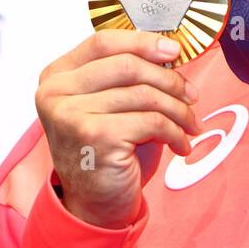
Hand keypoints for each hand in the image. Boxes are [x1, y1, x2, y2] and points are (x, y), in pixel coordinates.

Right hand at [34, 30, 202, 228]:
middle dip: (169, 79)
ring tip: (190, 124)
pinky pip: (152, 121)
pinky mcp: (95, 136)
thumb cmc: (107, 151)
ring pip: (145, 95)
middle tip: (192, 95)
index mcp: (57, 76)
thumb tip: (170, 50)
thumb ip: (127, 75)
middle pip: (128, 65)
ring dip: (179, 110)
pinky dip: (176, 132)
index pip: (103, 42)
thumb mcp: (112, 104)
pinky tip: (181, 144)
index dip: (143, 42)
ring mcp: (72, 114)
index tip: (174, 50)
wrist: (95, 205)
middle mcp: (56, 93)